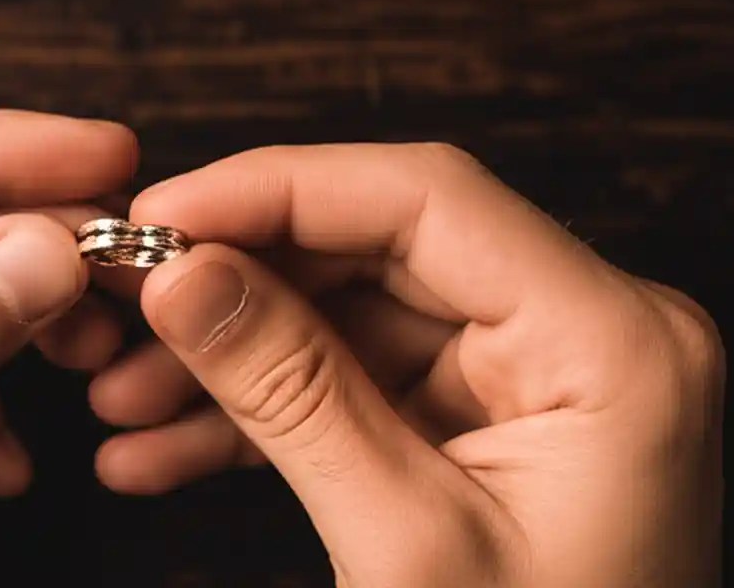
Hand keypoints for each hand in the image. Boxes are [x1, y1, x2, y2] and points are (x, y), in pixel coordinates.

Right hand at [90, 144, 722, 586]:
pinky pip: (356, 387)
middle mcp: (580, 337)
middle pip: (376, 253)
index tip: (163, 212)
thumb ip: (290, 393)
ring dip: (229, 359)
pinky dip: (262, 416)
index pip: (426, 200)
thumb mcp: (403, 544)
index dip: (278, 189)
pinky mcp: (481, 426)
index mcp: (610, 343)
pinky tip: (165, 449)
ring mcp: (529, 382)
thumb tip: (184, 277)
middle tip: (125, 298)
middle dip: (235, 284)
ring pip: (348, 321)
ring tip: (124, 399)